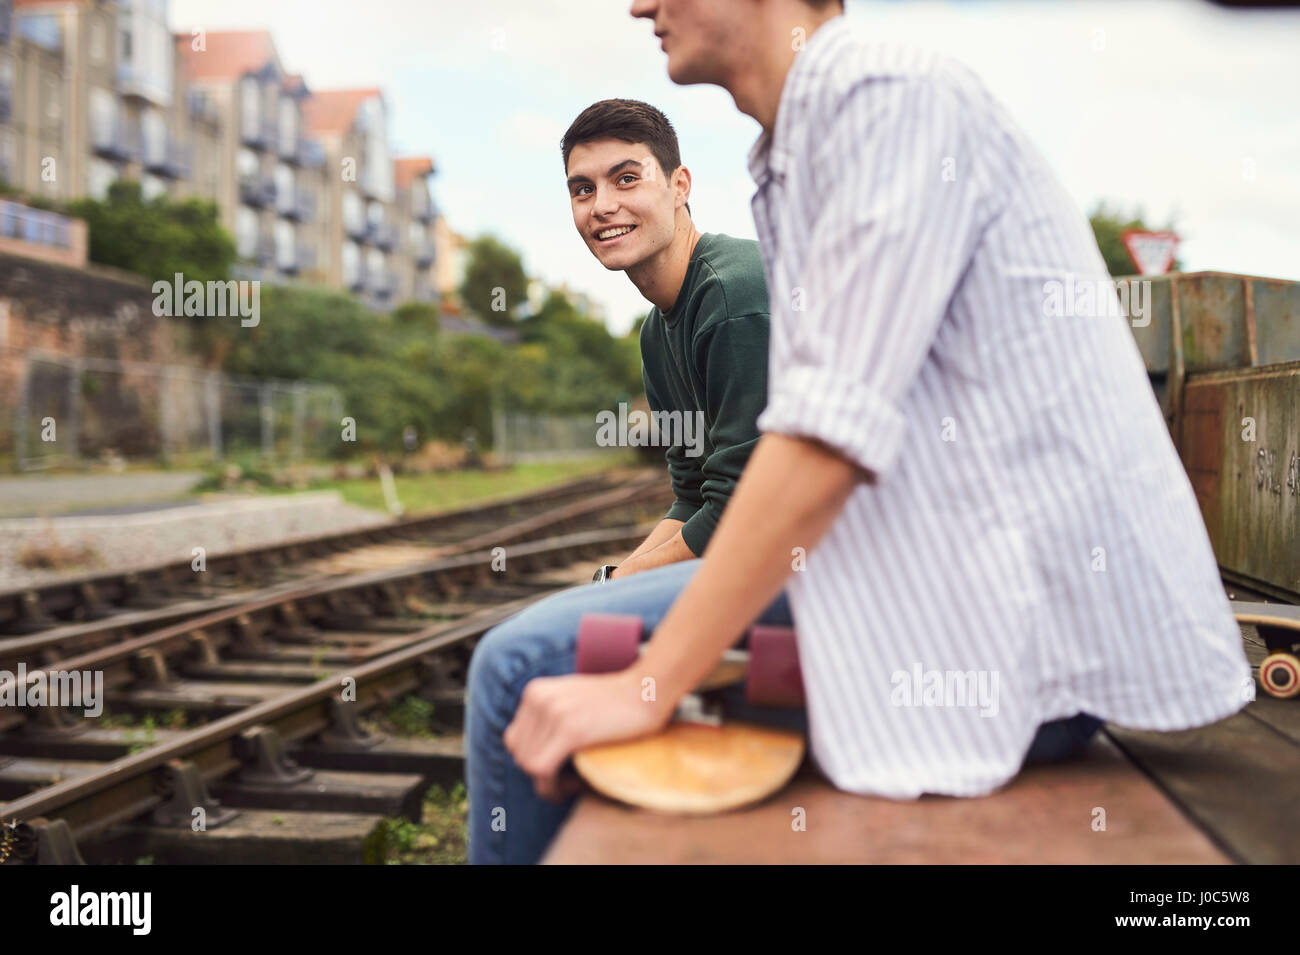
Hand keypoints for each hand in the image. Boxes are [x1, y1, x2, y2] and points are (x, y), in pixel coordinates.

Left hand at [503, 669, 671, 801]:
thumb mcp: (570, 697)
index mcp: (534, 691)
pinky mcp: (570, 730)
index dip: (533, 760)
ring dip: (549, 783)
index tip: (560, 768)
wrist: (647, 690)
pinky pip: (542, 770)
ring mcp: (553, 713)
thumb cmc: (616, 700)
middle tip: (569, 780)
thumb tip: (529, 758)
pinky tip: (577, 784)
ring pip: (528, 766)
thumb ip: (548, 715)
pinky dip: (554, 786)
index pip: (514, 740)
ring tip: (575, 781)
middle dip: (541, 774)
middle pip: (518, 754)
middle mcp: (538, 698)